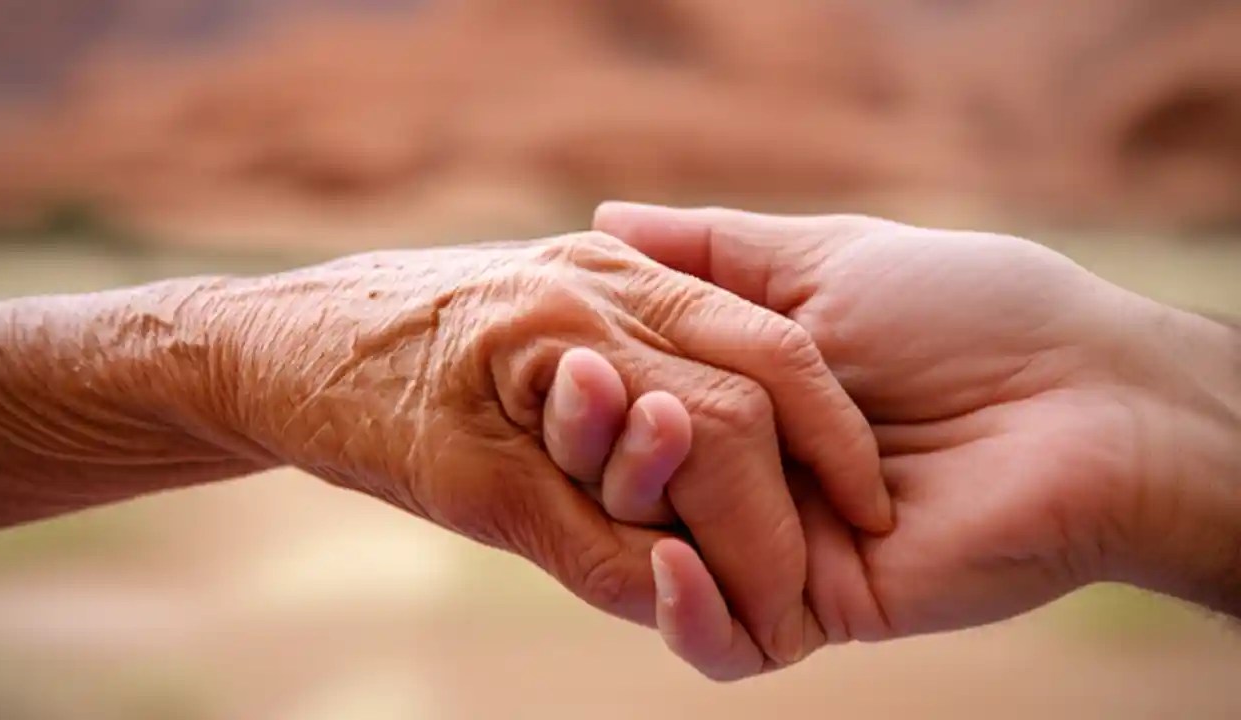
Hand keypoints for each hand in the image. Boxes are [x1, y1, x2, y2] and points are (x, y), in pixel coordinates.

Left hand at [199, 231, 887, 665]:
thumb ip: (588, 547)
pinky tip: (767, 439)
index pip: (722, 432)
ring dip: (801, 425)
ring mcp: (604, 260)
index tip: (790, 608)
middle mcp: (602, 276)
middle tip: (818, 574)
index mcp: (568, 329)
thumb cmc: (359, 414)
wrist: (287, 338)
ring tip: (831, 504)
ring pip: (750, 337)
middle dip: (805, 482)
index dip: (765, 532)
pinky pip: (708, 320)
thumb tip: (687, 601)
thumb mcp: (473, 502)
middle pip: (756, 377)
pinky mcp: (598, 270)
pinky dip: (752, 386)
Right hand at [561, 204, 1240, 677]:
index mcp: (748, 395)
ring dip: (631, 523)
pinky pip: (732, 643)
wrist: (1085, 396)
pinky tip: (670, 566)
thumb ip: (712, 250)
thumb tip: (604, 216)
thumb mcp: (822, 261)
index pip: (632, 411)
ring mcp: (786, 546)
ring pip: (666, 569)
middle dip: (598, 452)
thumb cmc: (969, 312)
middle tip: (583, 401)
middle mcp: (757, 474)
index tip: (562, 357)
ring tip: (626, 463)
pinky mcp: (826, 609)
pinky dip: (688, 617)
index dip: (589, 393)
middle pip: (635, 492)